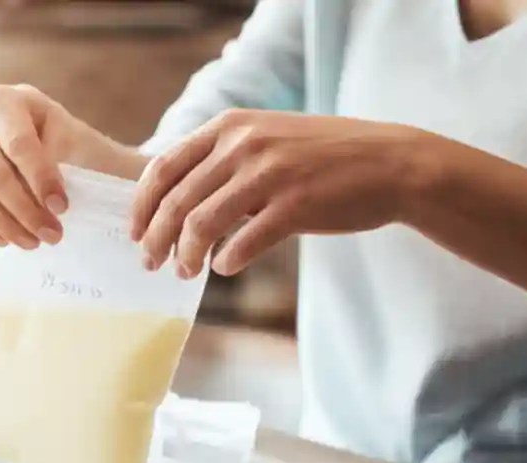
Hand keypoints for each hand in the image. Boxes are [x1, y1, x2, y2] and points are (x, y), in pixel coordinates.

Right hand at [0, 84, 83, 248]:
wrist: (61, 157)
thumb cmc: (71, 146)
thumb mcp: (76, 140)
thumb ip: (64, 155)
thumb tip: (46, 193)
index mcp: (1, 100)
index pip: (16, 143)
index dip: (40, 178)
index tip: (61, 207)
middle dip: (24, 209)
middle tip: (52, 234)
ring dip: (4, 224)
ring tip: (34, 241)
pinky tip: (10, 240)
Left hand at [130, 109, 430, 276]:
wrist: (391, 163)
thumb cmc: (322, 158)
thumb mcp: (266, 138)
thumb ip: (221, 159)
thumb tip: (173, 201)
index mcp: (229, 127)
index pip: (163, 167)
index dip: (141, 206)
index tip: (135, 233)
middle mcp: (243, 145)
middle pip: (176, 201)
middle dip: (156, 239)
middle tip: (151, 264)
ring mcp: (269, 174)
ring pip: (201, 224)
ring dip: (185, 255)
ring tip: (185, 272)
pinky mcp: (295, 205)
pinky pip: (242, 243)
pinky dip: (225, 261)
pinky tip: (224, 267)